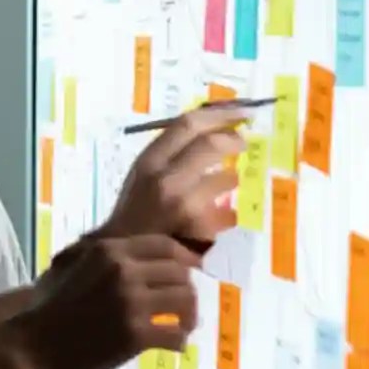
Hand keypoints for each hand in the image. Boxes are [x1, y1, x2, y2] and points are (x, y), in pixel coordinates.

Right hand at [8, 234, 200, 368]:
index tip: (188, 274)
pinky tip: (171, 346)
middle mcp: (124, 270)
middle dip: (187, 290)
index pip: (165, 245)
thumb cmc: (46, 308)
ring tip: (181, 327)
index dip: (183, 259)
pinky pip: (177, 334)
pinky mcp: (135, 335)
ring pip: (186, 301)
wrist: (30, 347)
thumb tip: (138, 262)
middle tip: (181, 307)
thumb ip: (104, 260)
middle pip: (180, 272)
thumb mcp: (71, 267)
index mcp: (108, 250)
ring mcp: (131, 302)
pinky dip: (179, 341)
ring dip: (188, 316)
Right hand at [104, 107, 247, 241]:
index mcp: (149, 161)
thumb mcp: (142, 175)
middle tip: (242, 143)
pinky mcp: (200, 229)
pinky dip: (229, 213)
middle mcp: (166, 178)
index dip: (218, 115)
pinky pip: (229, 213)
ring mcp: (185, 203)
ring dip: (232, 178)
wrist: (126, 255)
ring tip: (227, 183)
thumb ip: (168, 156)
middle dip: (234, 140)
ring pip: (227, 178)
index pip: (187, 124)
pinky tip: (221, 218)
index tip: (238, 113)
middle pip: (211, 144)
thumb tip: (209, 133)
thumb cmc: (134, 212)